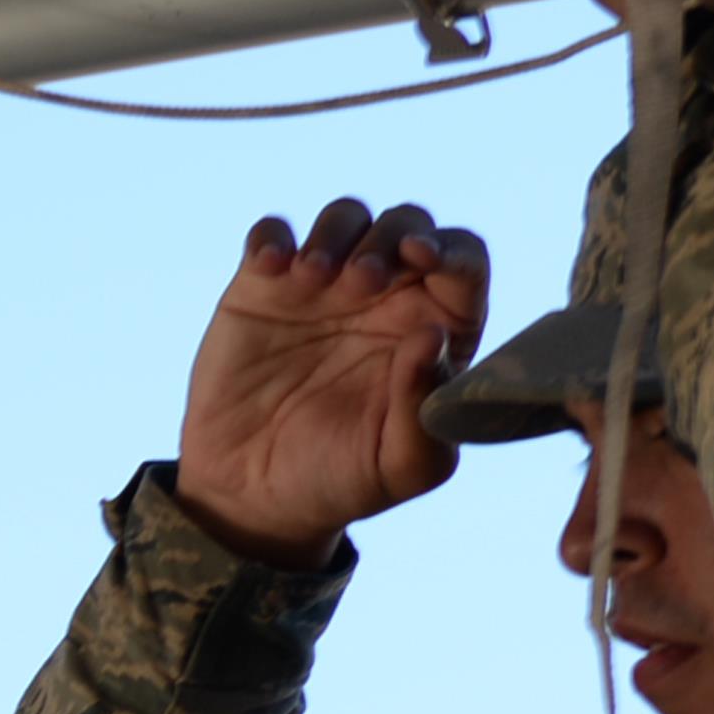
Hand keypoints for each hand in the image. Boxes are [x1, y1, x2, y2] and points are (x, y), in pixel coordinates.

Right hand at [172, 199, 485, 566]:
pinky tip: (268, 265)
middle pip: (407, 225)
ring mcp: (322, 286)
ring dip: (336, 232)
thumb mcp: (400, 466)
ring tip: (314, 277)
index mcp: (433, 328)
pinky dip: (271, 236)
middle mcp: (385, 296)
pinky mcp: (262, 287)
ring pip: (345, 218)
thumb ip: (425, 409)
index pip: (462, 264)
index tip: (423, 259)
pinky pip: (271, 235)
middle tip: (362, 280)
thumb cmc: (341, 480)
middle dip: (392, 235)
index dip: (450, 251)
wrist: (251, 495)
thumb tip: (433, 335)